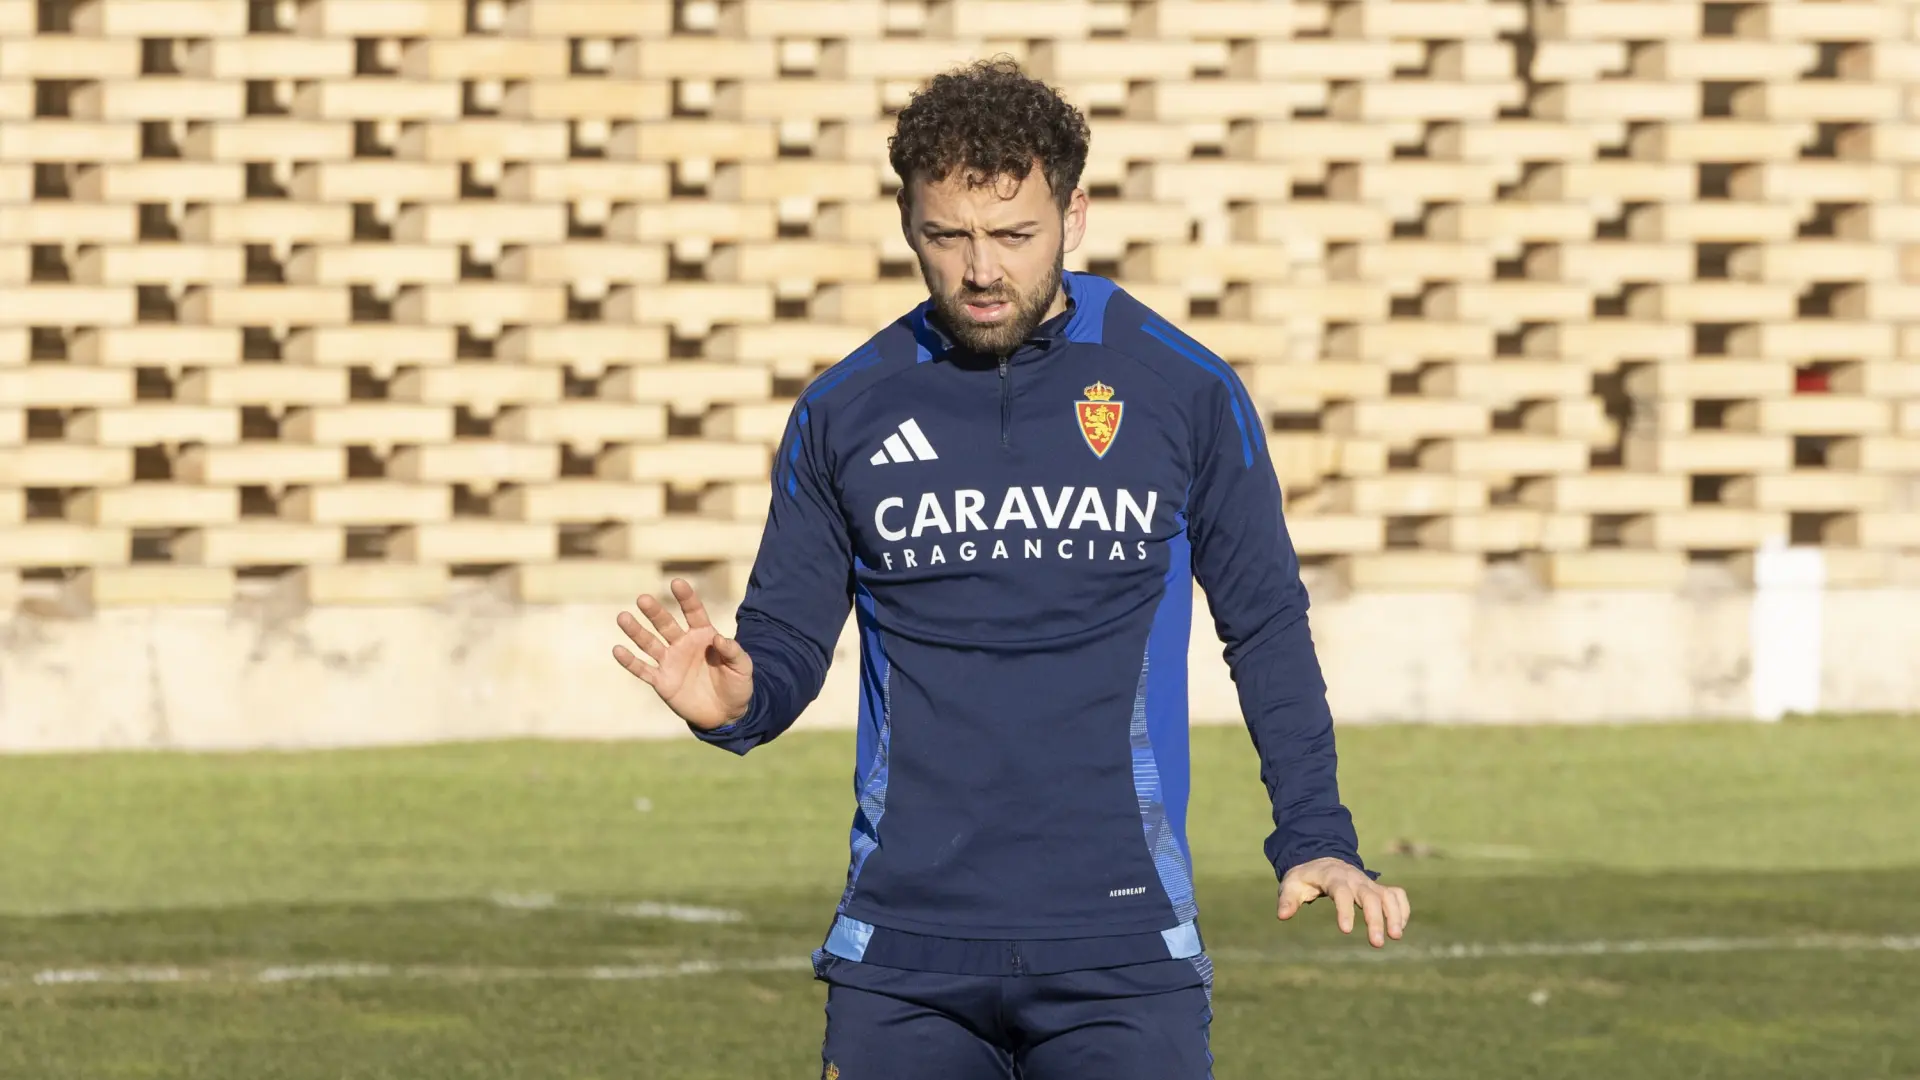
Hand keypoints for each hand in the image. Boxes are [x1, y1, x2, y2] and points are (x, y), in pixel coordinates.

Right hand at [613, 578, 753, 731]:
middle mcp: (683, 644)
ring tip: (622, 617)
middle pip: (666, 624)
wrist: (726, 713)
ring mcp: (670, 662)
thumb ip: (733, 651)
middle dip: (655, 612)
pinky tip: (617, 650)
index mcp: (704, 635)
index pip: (693, 612)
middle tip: (643, 599)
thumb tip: (718, 638)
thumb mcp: (743, 667)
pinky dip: (630, 662)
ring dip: (636, 631)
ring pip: (649, 643)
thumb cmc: (737, 685)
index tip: (676, 583)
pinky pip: (643, 670)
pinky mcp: (662, 682)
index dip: (686, 598)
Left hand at [1276, 856, 1410, 948]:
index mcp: (1333, 878)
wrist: (1321, 860)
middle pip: (1370, 896)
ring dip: (1395, 914)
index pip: (1342, 893)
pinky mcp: (1378, 888)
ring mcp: (1368, 883)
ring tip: (1396, 936)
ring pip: (1388, 896)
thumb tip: (1282, 916)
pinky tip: (1400, 927)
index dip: (1345, 910)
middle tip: (1377, 943)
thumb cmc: (1305, 877)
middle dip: (1375, 919)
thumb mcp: (1291, 885)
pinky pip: (1396, 895)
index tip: (1346, 931)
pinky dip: (1402, 909)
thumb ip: (1287, 900)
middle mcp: (1355, 879)